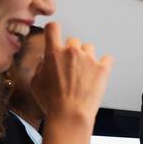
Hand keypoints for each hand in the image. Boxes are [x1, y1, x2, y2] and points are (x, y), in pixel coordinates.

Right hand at [30, 22, 111, 143]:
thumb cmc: (52, 102)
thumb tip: (45, 60)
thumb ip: (40, 66)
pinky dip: (103, 65)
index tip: (55, 34)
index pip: (53, 28)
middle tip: (70, 68)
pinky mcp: (103, 68)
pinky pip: (107, 59)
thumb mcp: (35, 82)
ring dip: (86, 57)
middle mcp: (72, 52)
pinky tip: (98, 74)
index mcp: (54, 53)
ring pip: (89, 48)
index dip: (53, 30)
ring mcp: (89, 58)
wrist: (70, 115)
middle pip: (73, 41)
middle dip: (71, 52)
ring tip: (83, 74)